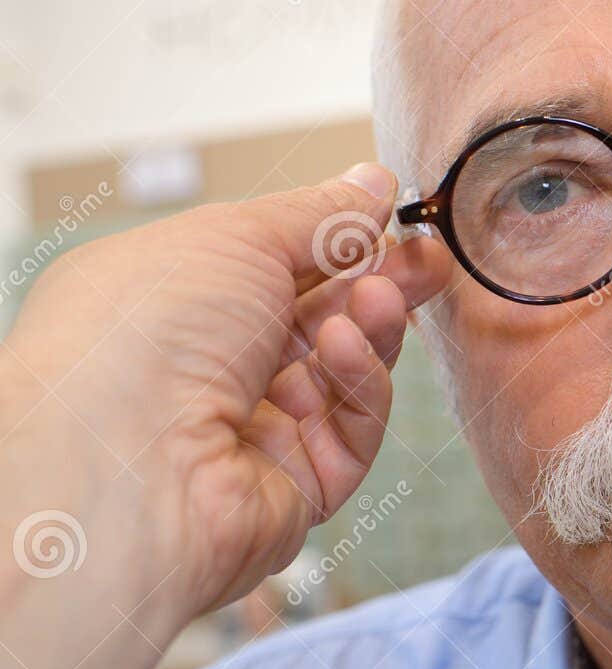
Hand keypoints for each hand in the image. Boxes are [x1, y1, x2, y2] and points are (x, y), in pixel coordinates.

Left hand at [1, 163, 451, 633]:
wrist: (122, 459)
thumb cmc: (146, 331)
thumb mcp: (238, 238)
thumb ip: (319, 216)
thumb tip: (373, 182)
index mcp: (177, 301)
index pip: (278, 268)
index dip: (342, 244)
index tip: (398, 222)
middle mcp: (210, 369)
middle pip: (322, 321)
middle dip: (380, 286)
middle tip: (431, 260)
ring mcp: (255, 431)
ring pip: (345, 374)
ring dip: (370, 329)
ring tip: (381, 299)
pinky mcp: (297, 485)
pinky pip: (352, 430)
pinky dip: (358, 384)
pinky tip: (344, 351)